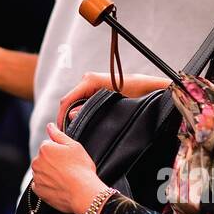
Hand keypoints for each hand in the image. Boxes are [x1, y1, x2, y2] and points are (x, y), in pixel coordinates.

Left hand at [31, 123, 104, 213]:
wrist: (83, 193)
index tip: (69, 158)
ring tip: (65, 179)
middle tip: (68, 169)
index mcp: (44, 148)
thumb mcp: (74, 146)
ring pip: (42, 171)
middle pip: (44, 159)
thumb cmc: (81, 168)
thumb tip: (49, 126)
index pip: (49, 146)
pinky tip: (59, 186)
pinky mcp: (38, 190)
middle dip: (53, 162)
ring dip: (49, 173)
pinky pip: (40, 185)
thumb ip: (58, 134)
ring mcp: (36, 177)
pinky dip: (47, 185)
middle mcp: (36, 161)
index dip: (60, 152)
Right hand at [55, 72, 170, 129]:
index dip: (61, 115)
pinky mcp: (96, 88)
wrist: (151, 88)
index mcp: (91, 80)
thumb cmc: (139, 94)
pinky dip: (81, 111)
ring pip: (75, 101)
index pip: (67, 99)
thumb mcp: (115, 105)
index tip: (61, 130)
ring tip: (76, 130)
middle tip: (69, 134)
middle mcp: (89, 79)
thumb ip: (92, 109)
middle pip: (69, 100)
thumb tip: (73, 115)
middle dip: (66, 117)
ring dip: (74, 115)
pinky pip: (83, 100)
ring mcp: (92, 83)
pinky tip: (84, 122)